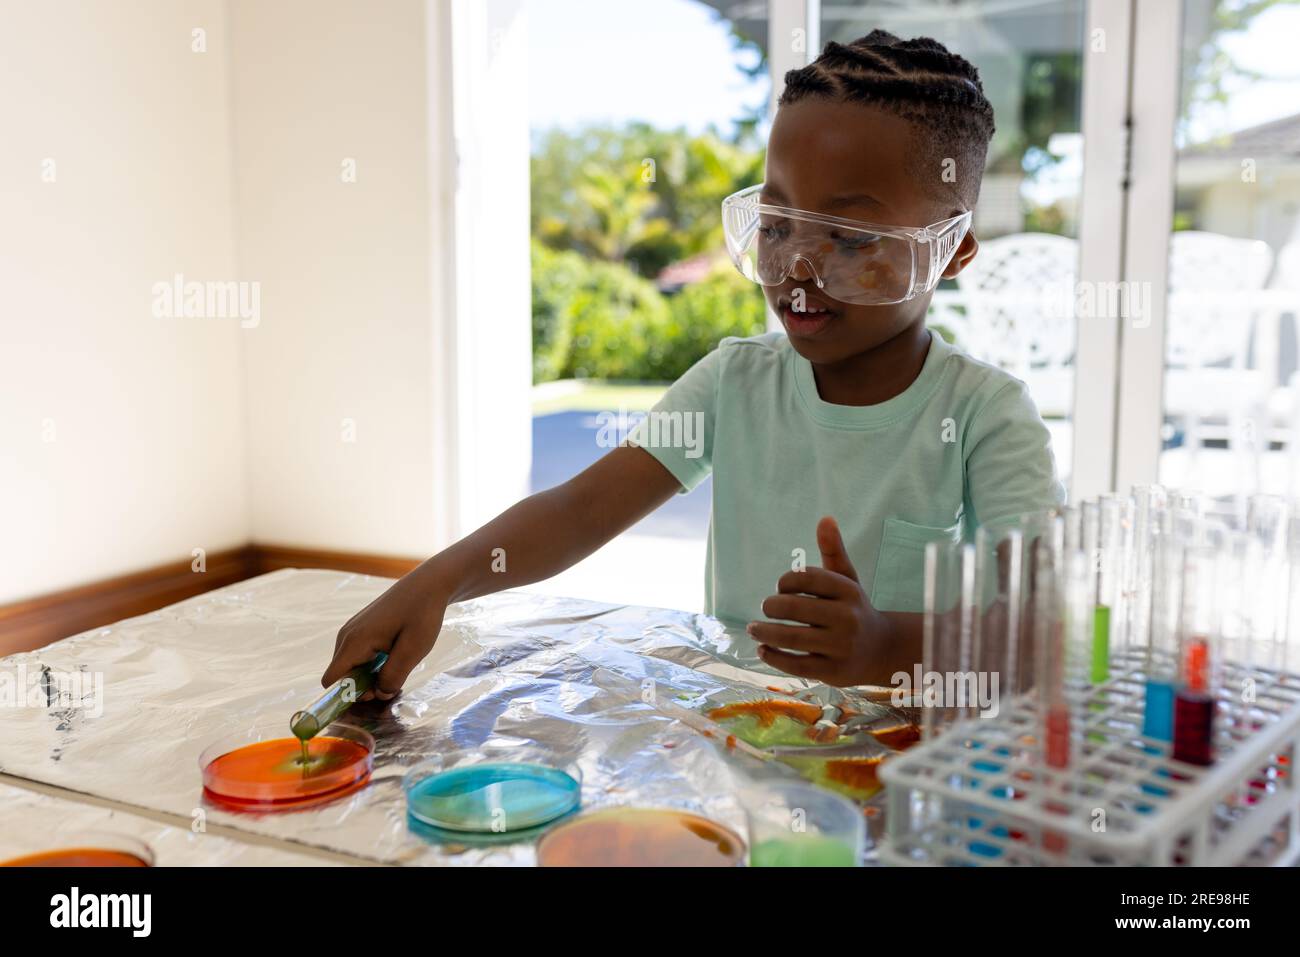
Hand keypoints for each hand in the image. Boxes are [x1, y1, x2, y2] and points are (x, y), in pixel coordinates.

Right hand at [321, 563, 450, 698]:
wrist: (428, 584)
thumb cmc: (422, 614)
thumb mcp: (413, 650)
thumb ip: (393, 676)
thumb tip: (380, 693)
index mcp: (354, 642)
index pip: (331, 681)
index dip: (348, 695)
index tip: (376, 692)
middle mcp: (346, 636)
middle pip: (342, 676)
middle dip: (363, 686)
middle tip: (393, 681)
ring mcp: (352, 631)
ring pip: (351, 666)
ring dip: (370, 676)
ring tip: (397, 667)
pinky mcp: (361, 629)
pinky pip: (358, 656)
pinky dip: (373, 664)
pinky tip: (395, 657)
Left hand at [747, 516, 894, 686]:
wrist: (881, 649)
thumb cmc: (853, 608)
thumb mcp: (847, 579)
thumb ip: (833, 550)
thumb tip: (825, 518)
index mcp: (848, 591)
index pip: (807, 578)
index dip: (786, 580)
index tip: (780, 587)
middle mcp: (847, 618)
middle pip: (795, 608)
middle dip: (771, 607)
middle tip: (764, 608)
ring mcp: (840, 646)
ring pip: (792, 638)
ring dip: (765, 632)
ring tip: (753, 628)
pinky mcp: (833, 671)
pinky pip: (796, 665)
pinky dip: (774, 657)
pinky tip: (763, 649)